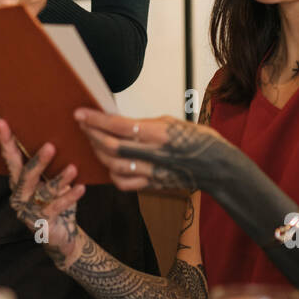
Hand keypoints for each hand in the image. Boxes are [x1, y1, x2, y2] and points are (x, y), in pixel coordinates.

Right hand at [0, 118, 85, 269]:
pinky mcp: (42, 222)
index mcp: (18, 179)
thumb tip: (60, 133)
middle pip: (25, 174)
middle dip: (38, 160)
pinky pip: (57, 206)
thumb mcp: (50, 180)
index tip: (2, 122)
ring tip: (73, 168)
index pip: (10, 157)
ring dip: (60, 179)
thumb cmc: (55, 201)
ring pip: (44, 191)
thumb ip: (50, 164)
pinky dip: (70, 196)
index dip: (5, 141)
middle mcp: (19, 193)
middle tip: (51, 146)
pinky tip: (81, 188)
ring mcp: (29, 209)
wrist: (62, 235)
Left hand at [75, 109, 238, 192]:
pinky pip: (124, 183)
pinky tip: (109, 163)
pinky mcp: (153, 184)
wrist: (218, 166)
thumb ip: (144, 124)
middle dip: (92, 134)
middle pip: (111, 146)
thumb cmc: (198, 139)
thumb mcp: (171, 122)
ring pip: (114, 165)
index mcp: (158, 134)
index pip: (118, 126)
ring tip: (93, 140)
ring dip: (98, 152)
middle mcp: (153, 154)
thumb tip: (120, 123)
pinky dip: (112, 173)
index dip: (96, 120)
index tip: (81, 114)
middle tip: (82, 124)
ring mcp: (152, 172)